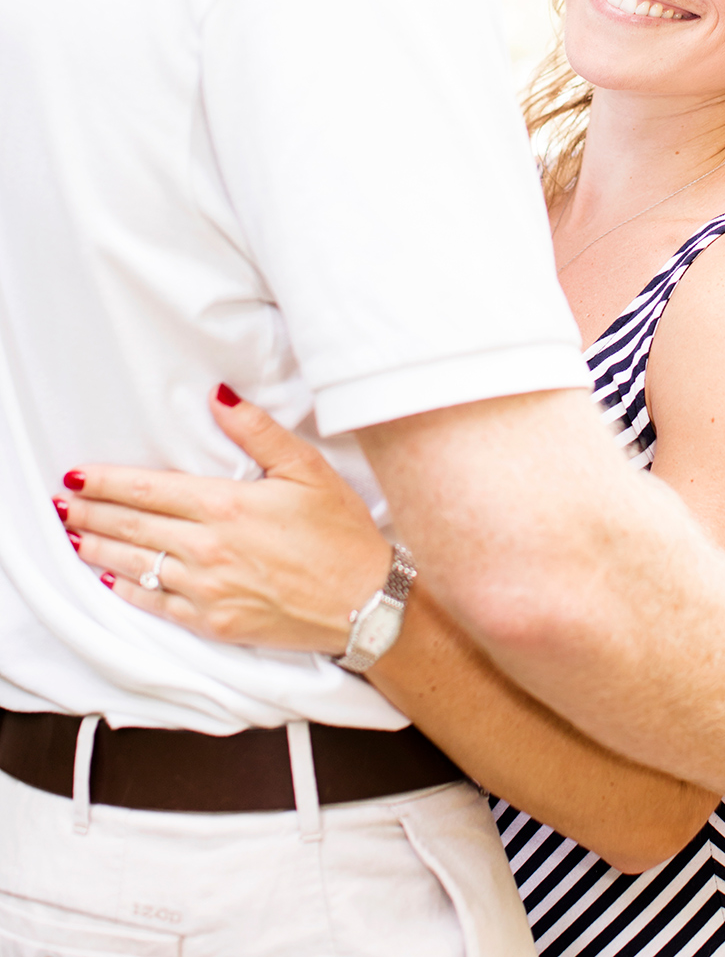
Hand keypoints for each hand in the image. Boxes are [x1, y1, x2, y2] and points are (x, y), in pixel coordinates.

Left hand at [55, 389, 392, 652]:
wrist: (364, 604)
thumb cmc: (342, 534)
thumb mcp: (307, 469)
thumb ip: (258, 432)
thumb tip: (219, 397)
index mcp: (226, 507)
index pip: (148, 490)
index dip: (107, 482)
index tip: (78, 475)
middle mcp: (208, 549)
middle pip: (132, 527)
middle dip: (92, 513)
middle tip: (63, 504)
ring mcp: (207, 589)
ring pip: (136, 565)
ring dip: (100, 550)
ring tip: (75, 537)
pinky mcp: (213, 622)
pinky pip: (157, 604)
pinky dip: (128, 590)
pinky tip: (112, 580)